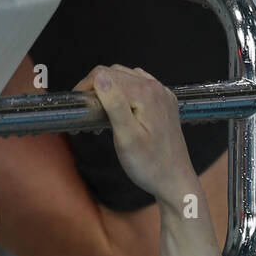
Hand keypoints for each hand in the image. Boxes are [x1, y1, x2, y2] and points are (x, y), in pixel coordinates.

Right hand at [75, 64, 197, 204]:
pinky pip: (141, 87)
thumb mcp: (126, 138)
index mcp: (146, 94)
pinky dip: (127, 91)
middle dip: (98, 87)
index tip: (79, 104)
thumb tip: (100, 78)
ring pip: (128, 78)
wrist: (175, 182)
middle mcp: (157, 89)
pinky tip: (122, 108)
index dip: (86, 86)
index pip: (105, 74)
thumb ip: (114, 105)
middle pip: (116, 73)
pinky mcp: (166, 104)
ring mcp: (163, 95)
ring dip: (112, 88)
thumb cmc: (150, 166)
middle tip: (89, 111)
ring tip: (103, 110)